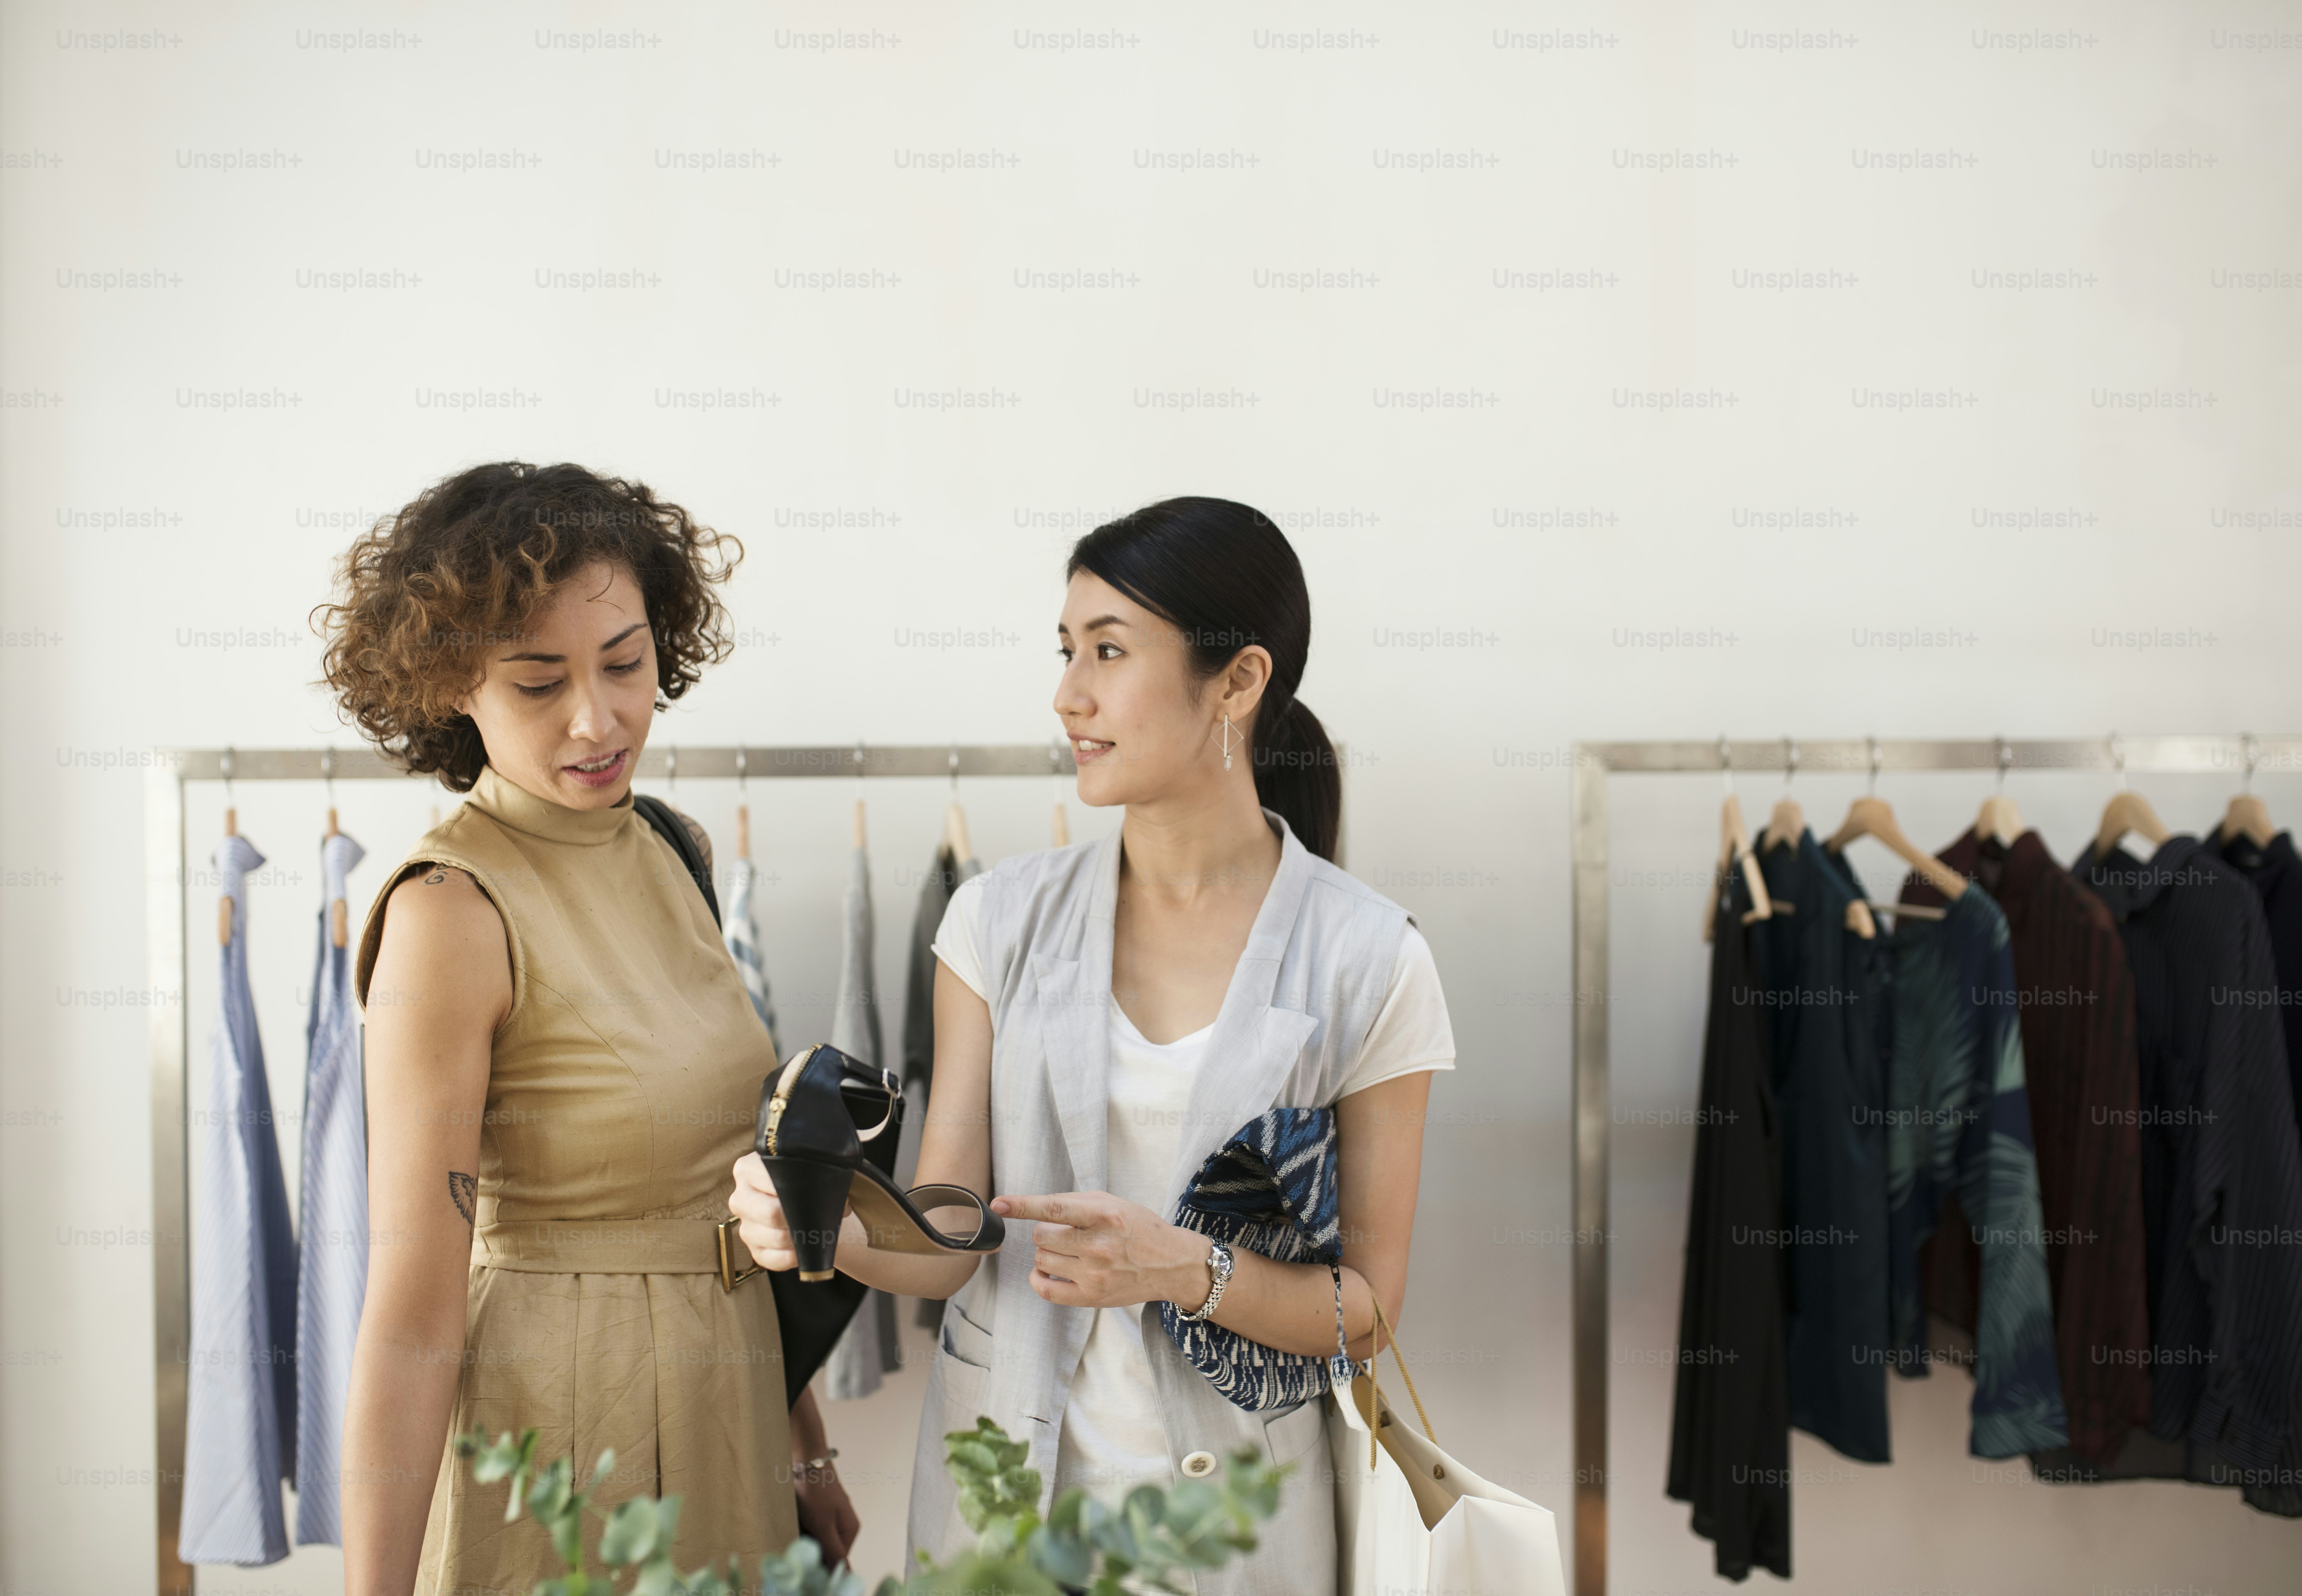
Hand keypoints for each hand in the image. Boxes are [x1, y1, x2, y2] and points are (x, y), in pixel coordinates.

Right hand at [729, 1152, 850, 1272]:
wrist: (803, 1201)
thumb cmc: (805, 1180)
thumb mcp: (809, 1168)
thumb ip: (820, 1173)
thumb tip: (841, 1201)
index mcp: (747, 1170)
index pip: (771, 1179)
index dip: (798, 1187)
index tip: (819, 1189)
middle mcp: (740, 1198)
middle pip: (771, 1213)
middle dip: (800, 1216)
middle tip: (819, 1213)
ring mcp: (744, 1227)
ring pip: (775, 1238)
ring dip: (800, 1236)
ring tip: (815, 1228)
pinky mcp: (754, 1251)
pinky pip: (773, 1260)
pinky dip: (794, 1256)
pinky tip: (805, 1248)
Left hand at [792, 1456, 859, 1567]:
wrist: (804, 1458)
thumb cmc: (816, 1490)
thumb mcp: (823, 1525)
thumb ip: (834, 1551)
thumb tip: (848, 1577)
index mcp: (849, 1530)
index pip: (836, 1560)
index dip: (821, 1564)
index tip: (806, 1561)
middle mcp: (840, 1525)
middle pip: (824, 1550)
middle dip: (810, 1549)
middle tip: (798, 1539)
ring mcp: (827, 1517)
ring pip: (813, 1540)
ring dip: (801, 1538)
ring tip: (794, 1525)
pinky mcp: (815, 1511)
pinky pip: (806, 1528)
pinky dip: (797, 1527)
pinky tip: (792, 1520)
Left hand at [990, 1191, 1210, 1309]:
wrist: (1170, 1264)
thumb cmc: (1139, 1229)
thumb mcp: (1113, 1203)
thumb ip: (1075, 1203)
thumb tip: (1035, 1208)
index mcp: (1105, 1215)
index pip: (1055, 1208)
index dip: (1022, 1205)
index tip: (998, 1204)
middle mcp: (1098, 1245)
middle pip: (1042, 1236)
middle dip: (1047, 1231)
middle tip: (1066, 1233)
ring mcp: (1094, 1274)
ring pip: (1041, 1259)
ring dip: (1047, 1252)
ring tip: (1069, 1251)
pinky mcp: (1091, 1297)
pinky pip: (1046, 1289)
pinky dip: (1038, 1277)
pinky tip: (1046, 1270)